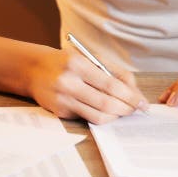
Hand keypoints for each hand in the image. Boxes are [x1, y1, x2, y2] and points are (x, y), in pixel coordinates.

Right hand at [26, 46, 148, 123]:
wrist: (34, 69)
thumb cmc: (68, 62)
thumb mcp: (90, 58)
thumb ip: (114, 72)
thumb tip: (135, 92)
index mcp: (78, 64)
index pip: (111, 85)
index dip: (130, 96)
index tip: (142, 102)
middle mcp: (69, 82)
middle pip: (106, 103)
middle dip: (126, 108)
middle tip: (137, 109)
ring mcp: (63, 99)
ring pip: (97, 115)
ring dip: (116, 116)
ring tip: (124, 111)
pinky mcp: (60, 112)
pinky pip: (87, 118)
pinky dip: (102, 116)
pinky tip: (108, 111)